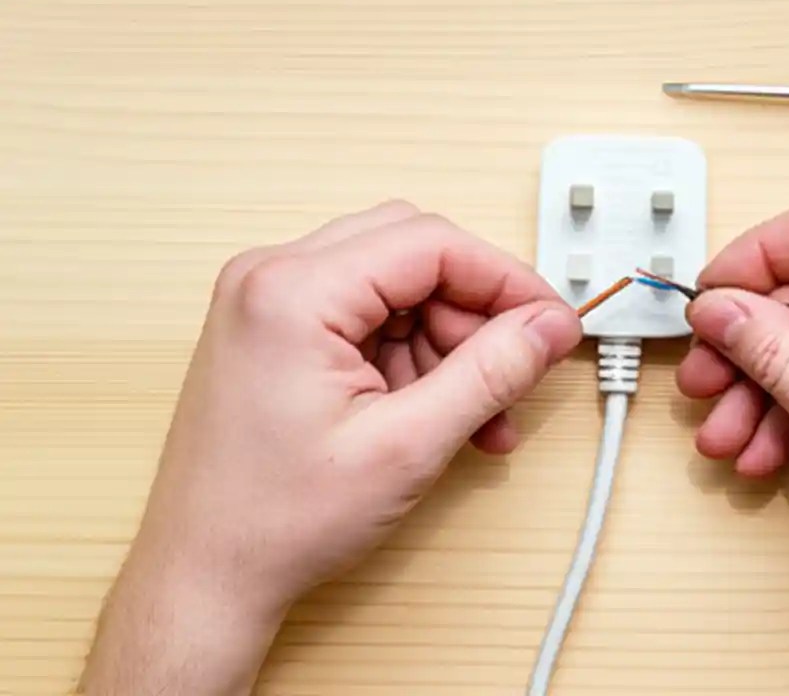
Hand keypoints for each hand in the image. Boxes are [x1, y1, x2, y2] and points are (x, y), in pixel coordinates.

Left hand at [80, 201, 580, 694]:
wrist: (206, 575)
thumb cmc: (274, 522)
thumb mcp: (409, 446)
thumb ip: (492, 373)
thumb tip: (549, 325)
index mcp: (292, 291)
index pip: (432, 244)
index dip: (507, 281)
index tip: (551, 323)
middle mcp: (272, 279)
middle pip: (415, 254)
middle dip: (476, 313)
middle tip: (516, 368)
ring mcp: (271, 305)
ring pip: (398, 287)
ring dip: (450, 343)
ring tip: (479, 415)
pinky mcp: (279, 333)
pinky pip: (370, 318)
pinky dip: (416, 358)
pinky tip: (444, 413)